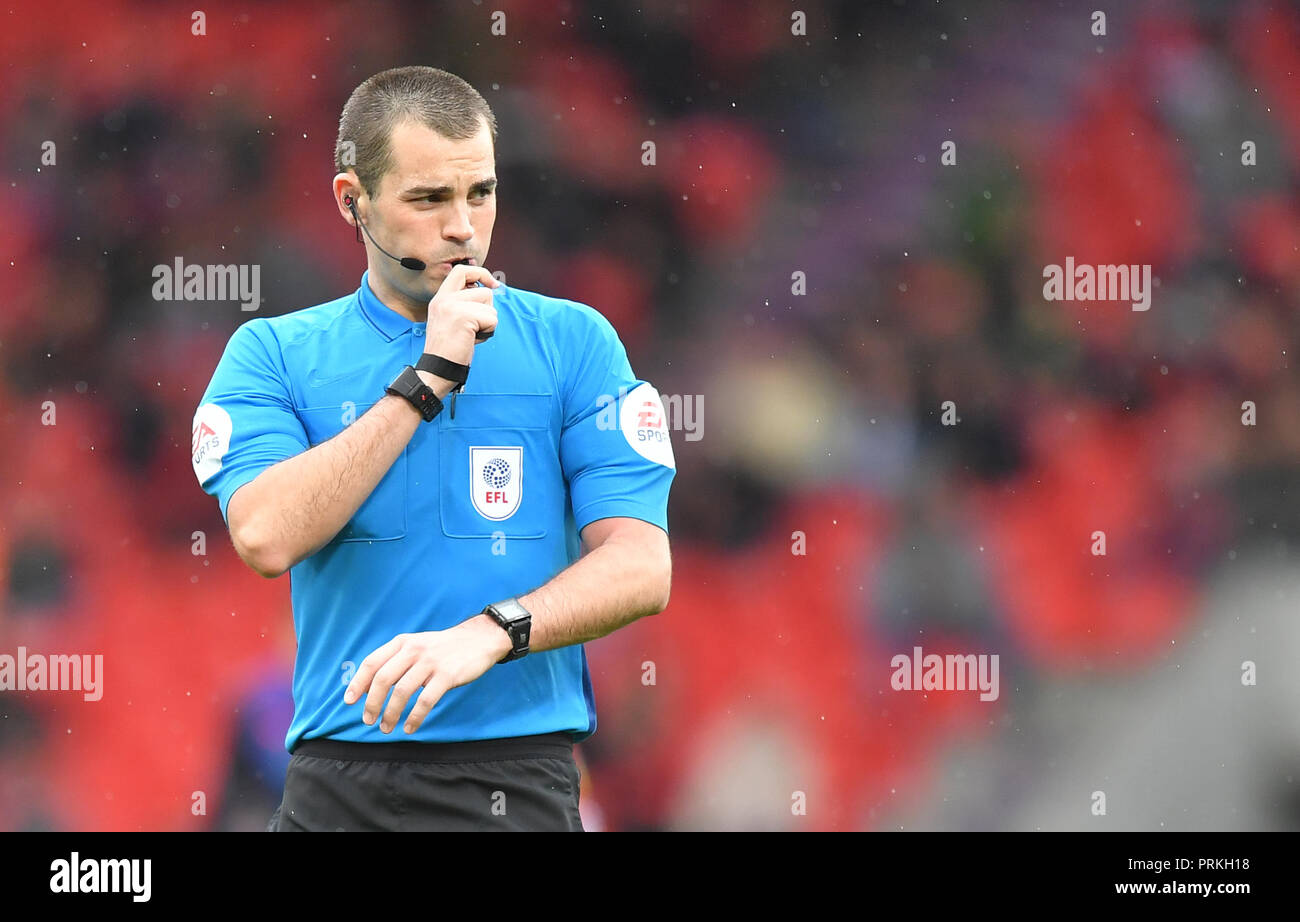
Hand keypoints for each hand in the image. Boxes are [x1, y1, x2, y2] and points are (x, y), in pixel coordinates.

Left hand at [343, 615, 512, 733]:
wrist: (479, 639)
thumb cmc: (444, 648)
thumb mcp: (417, 644)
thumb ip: (397, 659)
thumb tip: (372, 685)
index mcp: (402, 643)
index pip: (372, 662)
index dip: (358, 683)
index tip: (349, 701)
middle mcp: (413, 651)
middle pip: (383, 679)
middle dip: (372, 703)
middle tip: (368, 720)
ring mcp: (430, 663)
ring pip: (402, 692)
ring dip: (391, 714)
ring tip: (387, 727)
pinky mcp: (447, 676)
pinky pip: (425, 701)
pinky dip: (414, 717)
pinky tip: (410, 727)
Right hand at [423, 264, 498, 369]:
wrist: (438, 368)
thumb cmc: (449, 348)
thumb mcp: (451, 319)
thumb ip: (463, 303)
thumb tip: (489, 288)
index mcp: (440, 298)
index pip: (461, 270)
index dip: (480, 273)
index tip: (493, 284)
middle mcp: (444, 299)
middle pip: (484, 290)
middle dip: (487, 308)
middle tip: (476, 325)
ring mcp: (453, 306)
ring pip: (490, 305)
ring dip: (487, 322)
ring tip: (471, 334)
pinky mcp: (464, 317)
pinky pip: (492, 319)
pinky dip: (488, 331)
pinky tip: (473, 340)